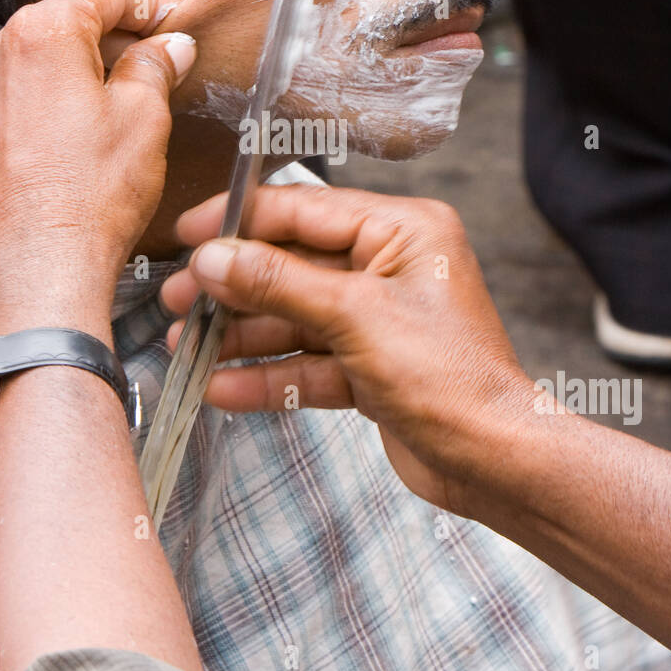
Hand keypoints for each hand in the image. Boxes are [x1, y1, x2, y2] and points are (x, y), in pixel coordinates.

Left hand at [0, 0, 196, 340]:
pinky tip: (23, 110)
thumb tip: (167, 47)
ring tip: (98, 98)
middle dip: (108, 35)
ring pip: (20, 57)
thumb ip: (155, 66)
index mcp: (43, 35)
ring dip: (60, 67)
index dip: (147, 0)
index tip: (171, 20)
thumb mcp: (146, 120)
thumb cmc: (93, 200)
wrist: (42, 272)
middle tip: (151, 60)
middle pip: (61, 23)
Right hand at [161, 184, 530, 510]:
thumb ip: (278, 282)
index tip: (187, 234)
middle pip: (294, 265)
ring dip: (242, 334)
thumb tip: (213, 257)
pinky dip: (268, 375)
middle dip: (234, 286)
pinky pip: (309, 361)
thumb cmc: (448, 377)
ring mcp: (380, 318)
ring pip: (295, 317)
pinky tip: (221, 388)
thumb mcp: (353, 316)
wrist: (493, 461)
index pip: (305, 209)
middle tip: (177, 298)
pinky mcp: (372, 367)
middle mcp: (392, 266)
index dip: (241, 221)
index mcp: (403, 230)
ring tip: (185, 347)